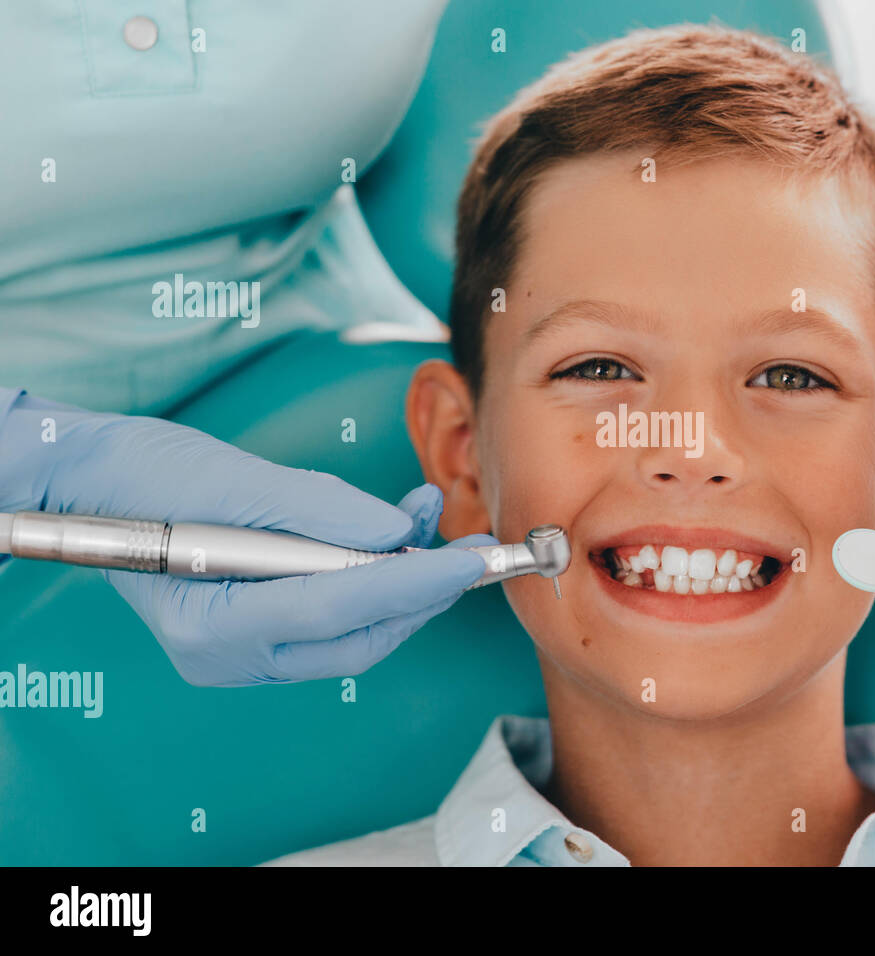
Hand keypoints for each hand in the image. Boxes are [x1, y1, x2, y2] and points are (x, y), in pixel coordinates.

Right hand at [0, 389, 490, 683]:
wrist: (88, 481)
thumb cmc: (140, 474)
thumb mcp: (230, 477)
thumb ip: (318, 511)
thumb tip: (396, 532)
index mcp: (210, 625)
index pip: (338, 610)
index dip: (413, 583)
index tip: (470, 559)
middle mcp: (226, 656)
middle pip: (357, 638)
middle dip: (422, 591)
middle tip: (470, 545)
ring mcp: (239, 654)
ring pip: (352, 635)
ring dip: (403, 581)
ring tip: (428, 517)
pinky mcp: (254, 634)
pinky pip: (332, 620)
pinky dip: (370, 580)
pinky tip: (392, 533)